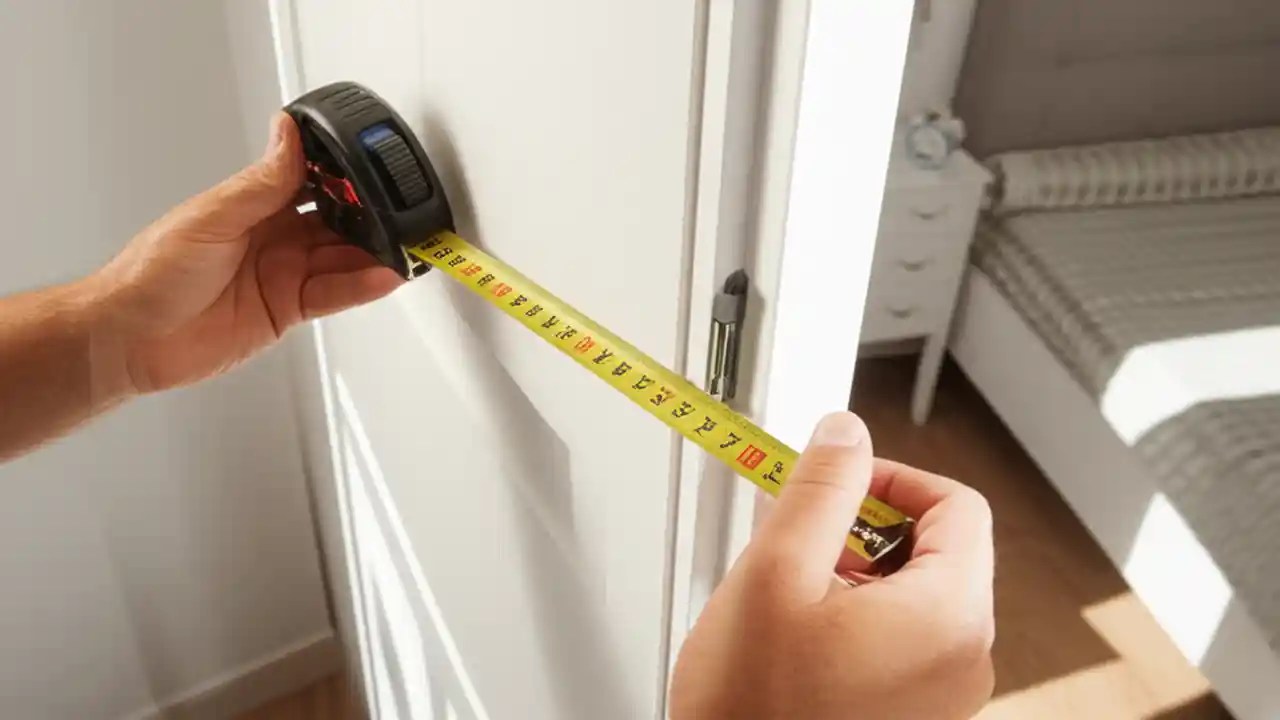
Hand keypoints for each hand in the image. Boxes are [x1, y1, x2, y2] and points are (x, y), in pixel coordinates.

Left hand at [89, 113, 402, 393]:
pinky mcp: (287, 311)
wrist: (131, 338)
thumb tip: (287, 133)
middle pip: (336, 223)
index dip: (343, 177)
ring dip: (374, 254)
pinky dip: (362, 287)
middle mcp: (273, 238)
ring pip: (342, 260)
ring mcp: (283, 275)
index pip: (310, 181)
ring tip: (405, 246)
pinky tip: (383, 277)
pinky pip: (334, 295)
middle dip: (369, 217)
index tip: (374, 169)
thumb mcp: (212, 216)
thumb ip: (261, 182)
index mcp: (253, 206)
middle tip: (401, 212)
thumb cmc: (150, 273)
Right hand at [670, 412, 994, 719]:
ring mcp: (942, 694)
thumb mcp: (774, 574)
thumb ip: (820, 489)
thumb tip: (846, 435)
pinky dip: (858, 619)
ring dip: (856, 574)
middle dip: (866, 528)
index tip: (840, 479)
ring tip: (792, 595)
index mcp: (947, 617)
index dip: (891, 477)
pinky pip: (904, 641)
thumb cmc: (754, 713)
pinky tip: (800, 637)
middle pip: (940, 549)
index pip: (956, 505)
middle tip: (803, 538)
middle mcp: (962, 659)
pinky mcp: (915, 716)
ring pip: (916, 595)